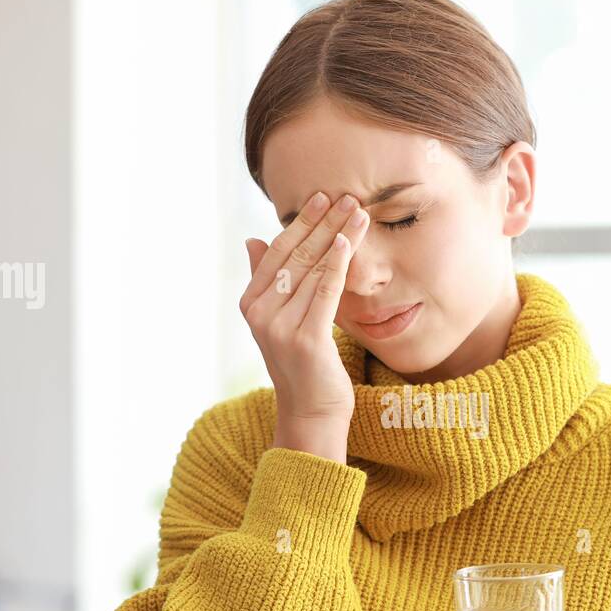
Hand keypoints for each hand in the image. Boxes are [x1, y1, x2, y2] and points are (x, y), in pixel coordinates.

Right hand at [240, 192, 371, 437]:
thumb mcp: (279, 321)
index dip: (299, 223)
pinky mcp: (306, 340)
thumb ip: (266, 282)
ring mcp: (281, 328)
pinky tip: (348, 241)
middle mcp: (261, 314)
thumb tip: (251, 240)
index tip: (321, 198)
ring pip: (313, 269)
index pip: (276, 252)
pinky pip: (325, 292)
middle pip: (295, 256)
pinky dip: (337, 264)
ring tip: (359, 211)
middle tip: (346, 196)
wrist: (312, 415)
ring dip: (338, 236)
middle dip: (323, 222)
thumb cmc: (303, 367)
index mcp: (252, 305)